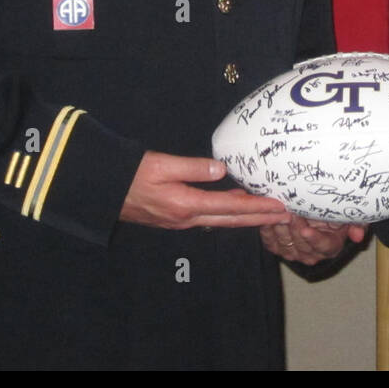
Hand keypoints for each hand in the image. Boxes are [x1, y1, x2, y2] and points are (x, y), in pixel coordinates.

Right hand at [119, 151, 291, 229]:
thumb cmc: (130, 174)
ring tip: (267, 215)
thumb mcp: (161, 165)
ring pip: (221, 222)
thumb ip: (192, 168)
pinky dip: (227, 216)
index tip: (279, 206)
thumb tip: (221, 170)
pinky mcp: (174, 219)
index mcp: (186, 205)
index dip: (257, 207)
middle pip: (231, 220)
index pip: (230, 207)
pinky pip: (209, 219)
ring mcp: (180, 222)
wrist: (102, 191)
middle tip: (285, 216)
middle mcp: (187, 219)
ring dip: (245, 218)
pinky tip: (234, 211)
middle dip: (259, 218)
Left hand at [260, 217, 366, 265]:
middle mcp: (312, 254)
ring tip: (280, 213)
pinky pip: (271, 243)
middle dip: (295, 229)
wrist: (314, 208)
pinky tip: (268, 218)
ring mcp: (294, 253)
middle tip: (291, 212)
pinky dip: (268, 231)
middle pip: (302, 246)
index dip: (314, 239)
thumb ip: (356, 224)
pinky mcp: (278, 247)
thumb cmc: (334, 211)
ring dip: (281, 229)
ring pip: (285, 245)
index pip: (323, 247)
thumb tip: (358, 236)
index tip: (307, 230)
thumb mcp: (350, 215)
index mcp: (330, 246)